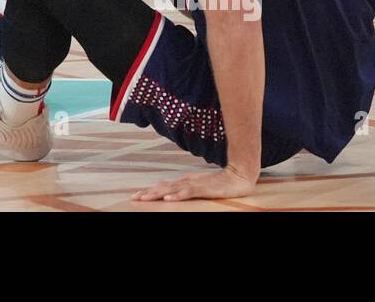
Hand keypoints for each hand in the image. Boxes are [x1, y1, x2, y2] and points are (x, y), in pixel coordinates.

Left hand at [131, 165, 257, 201]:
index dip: (151, 190)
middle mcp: (187, 181)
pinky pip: (188, 193)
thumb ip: (188, 187)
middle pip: (164, 187)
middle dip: (149, 192)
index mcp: (186, 181)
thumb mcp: (201, 185)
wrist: (239, 175)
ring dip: (158, 194)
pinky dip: (177, 195)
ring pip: (172, 189)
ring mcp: (195, 184)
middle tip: (135, 197)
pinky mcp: (204, 189)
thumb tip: (174, 191)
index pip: (165, 185)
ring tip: (145, 198)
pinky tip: (168, 199)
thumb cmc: (221, 182)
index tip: (138, 195)